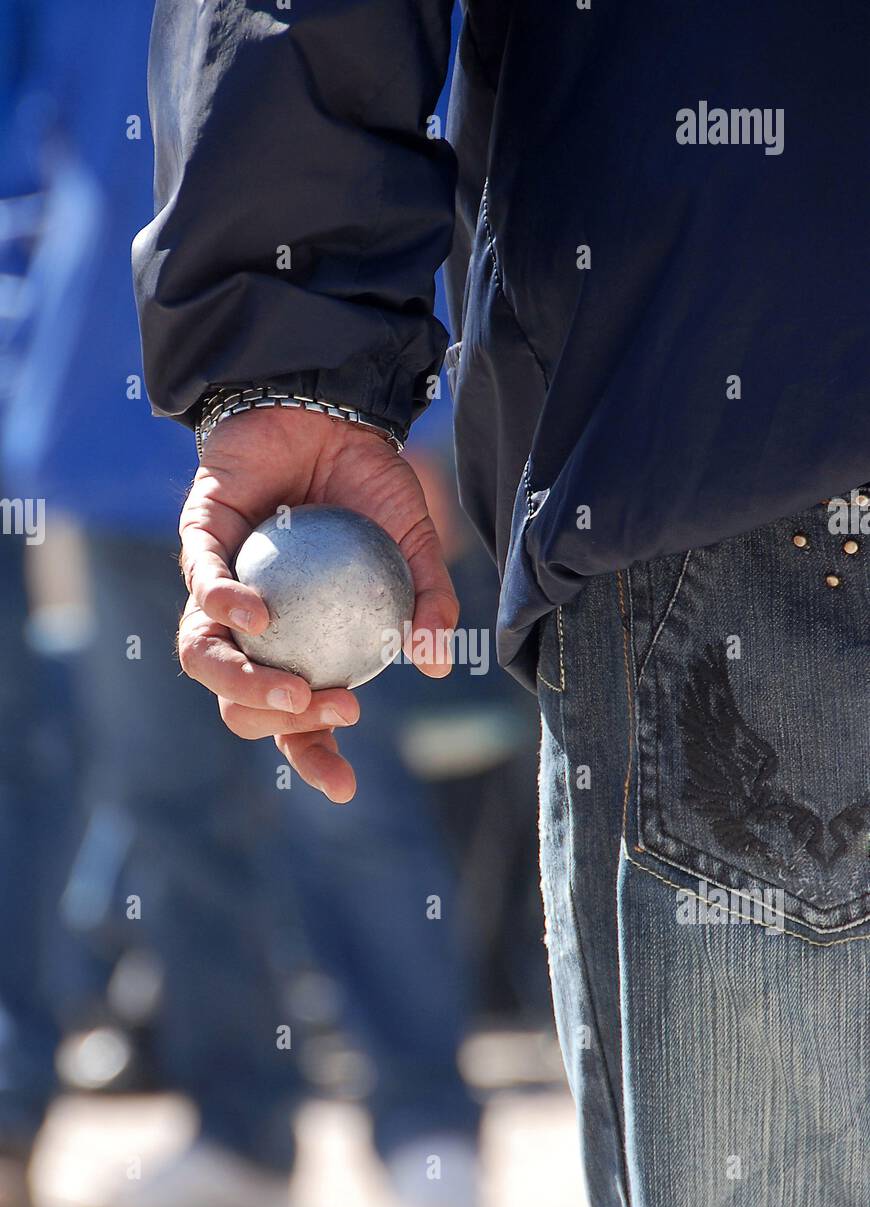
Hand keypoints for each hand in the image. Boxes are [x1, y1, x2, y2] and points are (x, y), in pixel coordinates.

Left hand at [177, 405, 458, 802]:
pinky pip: (200, 582)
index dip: (314, 757)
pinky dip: (227, 604)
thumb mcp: (415, 547)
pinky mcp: (200, 537)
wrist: (333, 408)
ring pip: (202, 657)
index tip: (345, 784)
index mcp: (300, 642)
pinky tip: (260, 614)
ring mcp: (222, 584)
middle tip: (338, 707)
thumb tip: (438, 662)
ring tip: (291, 689)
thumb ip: (428, 603)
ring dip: (243, 685)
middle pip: (239, 705)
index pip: (297, 718)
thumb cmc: (370, 484)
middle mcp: (253, 627)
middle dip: (283, 726)